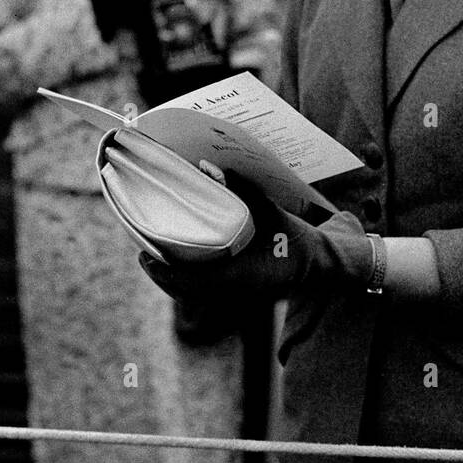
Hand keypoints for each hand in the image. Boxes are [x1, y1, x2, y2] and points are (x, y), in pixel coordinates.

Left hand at [139, 199, 373, 304]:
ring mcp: (236, 295)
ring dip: (172, 279)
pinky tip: (181, 267)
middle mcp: (234, 290)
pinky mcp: (239, 293)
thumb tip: (207, 167)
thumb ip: (239, 190)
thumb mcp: (269, 210)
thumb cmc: (295, 237)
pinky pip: (205, 293)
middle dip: (162, 274)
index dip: (165, 270)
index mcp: (239, 274)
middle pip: (186, 289)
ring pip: (194, 294)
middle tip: (143, 254)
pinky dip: (188, 282)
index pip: (191, 278)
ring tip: (154, 260)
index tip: (146, 253)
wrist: (319, 264)